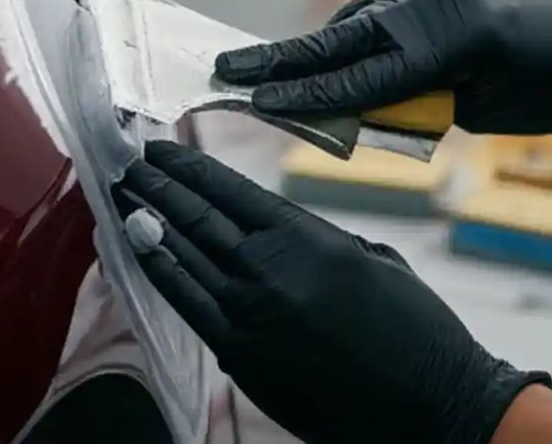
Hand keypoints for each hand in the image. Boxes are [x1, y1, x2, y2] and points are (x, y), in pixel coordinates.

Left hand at [114, 140, 548, 443]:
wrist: (428, 404)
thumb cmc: (414, 330)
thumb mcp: (373, 259)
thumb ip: (317, 241)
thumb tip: (277, 235)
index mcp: (306, 237)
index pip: (229, 189)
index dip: (188, 166)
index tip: (160, 148)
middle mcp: (269, 269)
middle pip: (197, 217)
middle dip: (158, 186)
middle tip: (129, 164)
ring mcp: (249, 314)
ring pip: (184, 256)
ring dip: (148, 222)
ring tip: (123, 196)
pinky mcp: (240, 356)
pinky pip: (188, 304)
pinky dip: (159, 272)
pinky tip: (139, 248)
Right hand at [215, 0, 551, 133]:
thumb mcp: (490, 109)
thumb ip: (423, 104)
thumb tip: (362, 105)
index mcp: (452, 34)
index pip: (363, 72)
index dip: (309, 92)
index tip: (258, 102)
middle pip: (343, 37)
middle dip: (283, 59)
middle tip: (229, 69)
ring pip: (357, 21)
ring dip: (315, 48)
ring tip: (264, 68)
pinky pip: (382, 9)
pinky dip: (353, 33)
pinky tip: (329, 51)